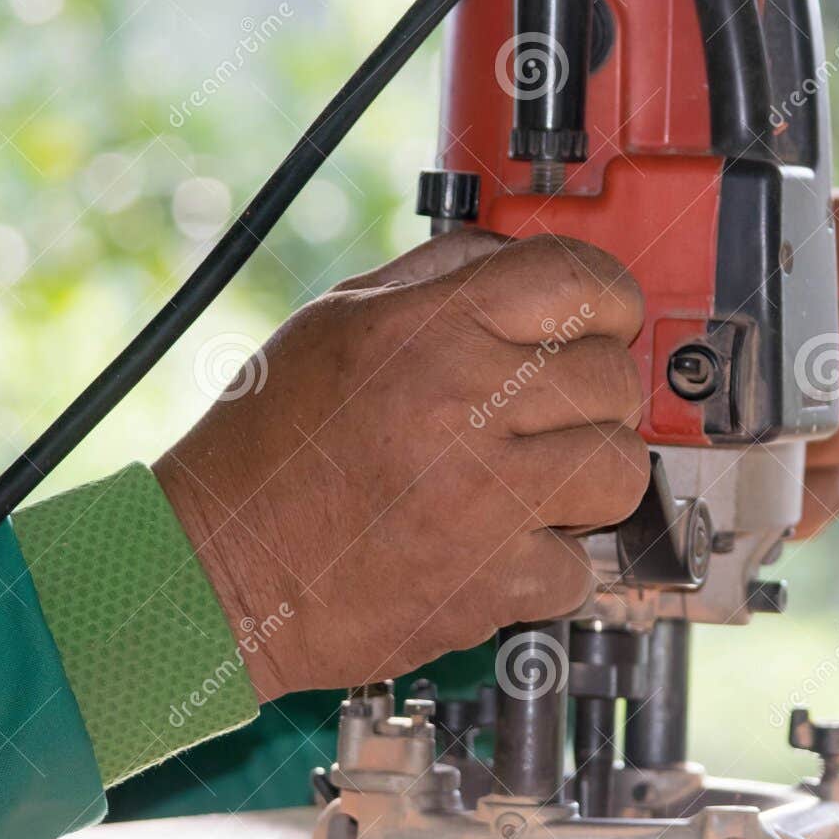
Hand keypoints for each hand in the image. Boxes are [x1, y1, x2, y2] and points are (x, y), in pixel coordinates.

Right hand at [155, 233, 649, 702]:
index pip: (580, 281)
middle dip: (596, 399)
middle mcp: (463, 405)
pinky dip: (548, 567)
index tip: (605, 322)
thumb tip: (520, 257)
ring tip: (536, 485)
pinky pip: (582, 566)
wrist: (216, 568)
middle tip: (554, 418)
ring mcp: (484, 497)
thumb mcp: (335, 322)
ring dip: (590, 481)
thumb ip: (438, 279)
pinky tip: (499, 548)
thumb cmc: (268, 449)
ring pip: (622, 471)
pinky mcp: (492, 581)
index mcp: (427, 330)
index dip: (608, 300)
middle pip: (615, 379)